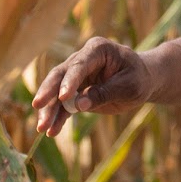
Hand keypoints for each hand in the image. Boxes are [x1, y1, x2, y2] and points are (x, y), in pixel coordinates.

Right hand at [31, 36, 156, 135]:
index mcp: (98, 50)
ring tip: (42, 128)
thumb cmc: (139, 78)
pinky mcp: (75, 91)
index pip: (79, 65)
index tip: (63, 97)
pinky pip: (63, 105)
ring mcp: (76, 75)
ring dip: (49, 110)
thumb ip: (105, 93)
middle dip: (49, 92)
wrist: (142, 81)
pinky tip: (51, 132)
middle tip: (37, 106)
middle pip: (60, 75)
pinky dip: (57, 117)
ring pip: (56, 91)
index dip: (70, 81)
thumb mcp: (129, 86)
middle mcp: (83, 59)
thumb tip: (78, 106)